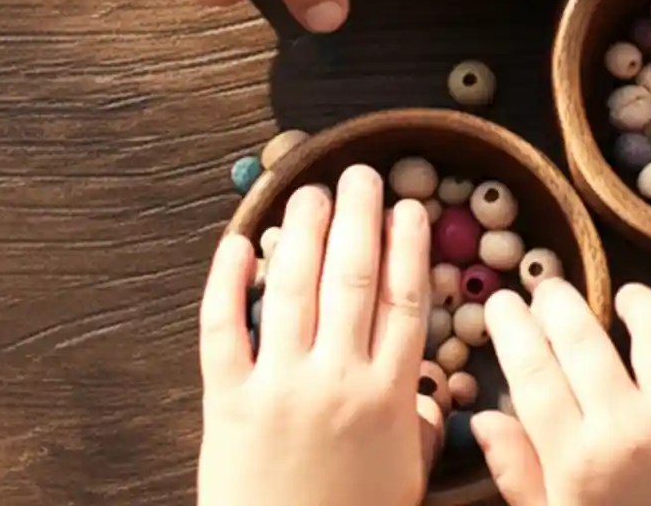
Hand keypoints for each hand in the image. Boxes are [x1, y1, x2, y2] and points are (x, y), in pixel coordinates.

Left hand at [197, 166, 441, 505]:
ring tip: (312, 190)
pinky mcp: (227, 401)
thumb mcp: (406, 479)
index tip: (408, 208)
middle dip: (359, 218)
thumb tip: (428, 389)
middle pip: (352, 279)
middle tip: (361, 176)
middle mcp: (336, 378)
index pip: (403, 300)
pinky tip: (239, 243)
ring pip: (295, 290)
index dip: (406, 246)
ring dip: (304, 232)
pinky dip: (227, 282)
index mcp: (387, 396)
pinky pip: (222, 329)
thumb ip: (419, 427)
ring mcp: (279, 385)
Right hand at [472, 280, 650, 505]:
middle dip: (558, 303)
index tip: (502, 304)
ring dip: (640, 305)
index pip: (531, 373)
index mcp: (574, 457)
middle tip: (550, 289)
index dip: (512, 329)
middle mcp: (625, 429)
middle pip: (583, 341)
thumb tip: (484, 420)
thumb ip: (517, 472)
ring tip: (626, 297)